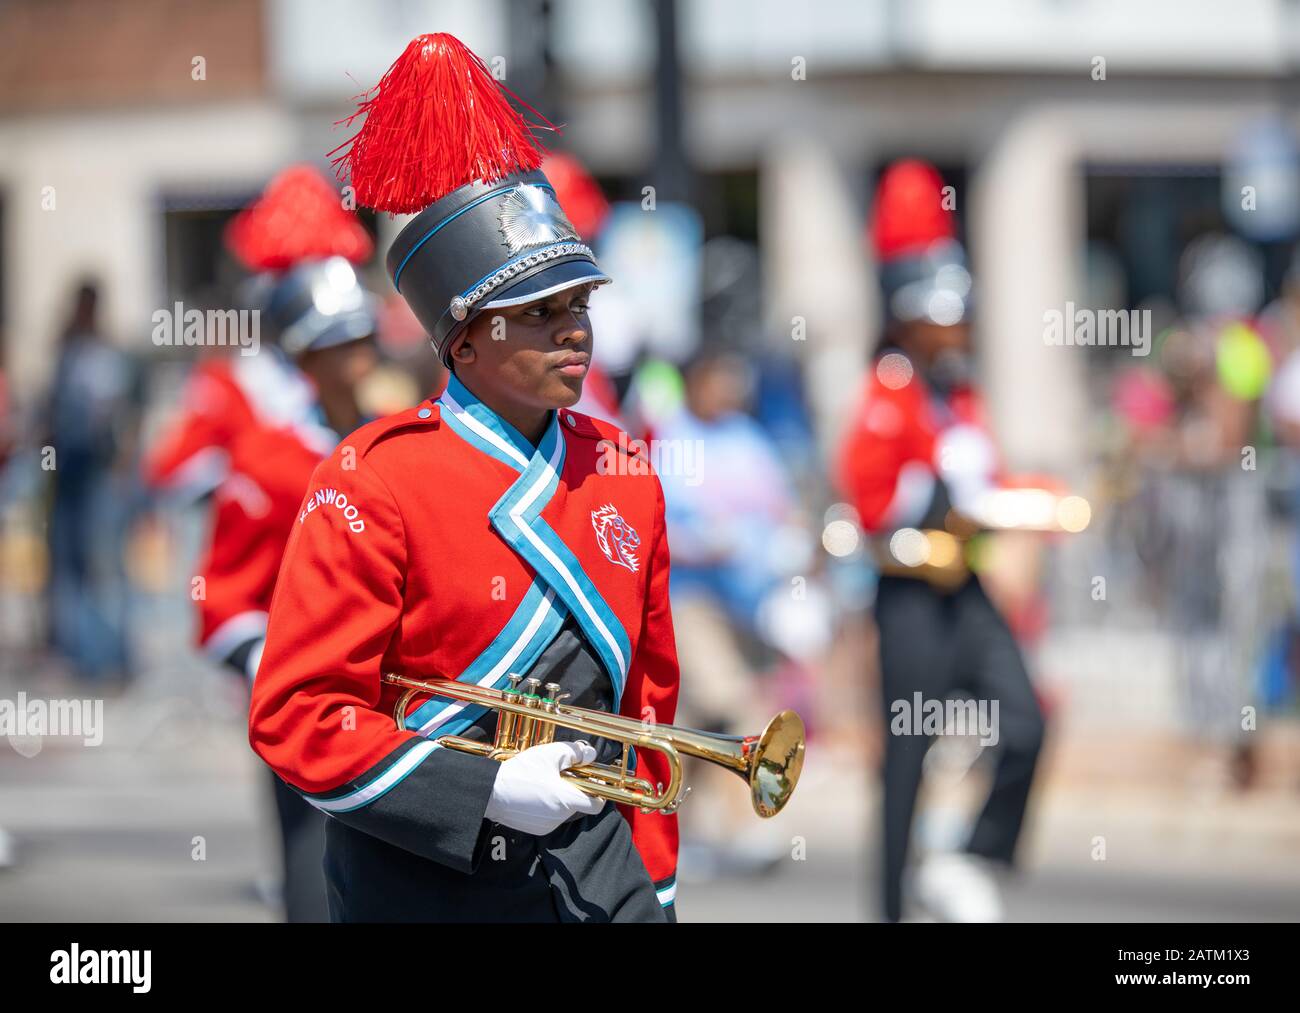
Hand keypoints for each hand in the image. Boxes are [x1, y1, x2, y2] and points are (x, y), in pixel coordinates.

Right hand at [483, 740, 604, 835]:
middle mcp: (560, 818)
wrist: (490, 792)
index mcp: (568, 801)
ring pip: (563, 811)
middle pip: (579, 805)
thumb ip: (575, 752)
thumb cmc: (520, 773)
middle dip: (575, 790)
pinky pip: (549, 817)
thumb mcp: (550, 754)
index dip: (599, 793)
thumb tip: (590, 753)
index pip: (597, 805)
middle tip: (565, 774)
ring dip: (561, 798)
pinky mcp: (534, 829)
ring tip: (547, 781)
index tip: (593, 781)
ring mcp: (547, 825)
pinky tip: (535, 792)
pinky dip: (548, 806)